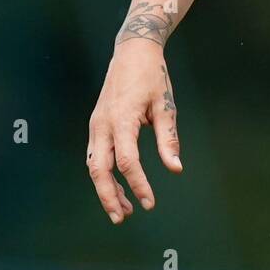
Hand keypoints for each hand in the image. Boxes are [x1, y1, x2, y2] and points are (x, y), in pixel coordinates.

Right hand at [86, 41, 182, 223]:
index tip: (149, 203)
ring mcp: (96, 124)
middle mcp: (103, 124)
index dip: (138, 185)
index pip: (128, 161)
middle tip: (122, 218)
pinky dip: (103, 174)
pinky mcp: (96, 124)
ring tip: (122, 209)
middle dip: (108, 196)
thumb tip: (176, 168)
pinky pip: (94, 155)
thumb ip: (168, 138)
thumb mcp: (165, 105)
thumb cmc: (152, 76)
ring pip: (93, 165)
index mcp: (122, 119)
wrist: (132, 51)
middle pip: (99, 169)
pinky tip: (116, 185)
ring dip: (105, 188)